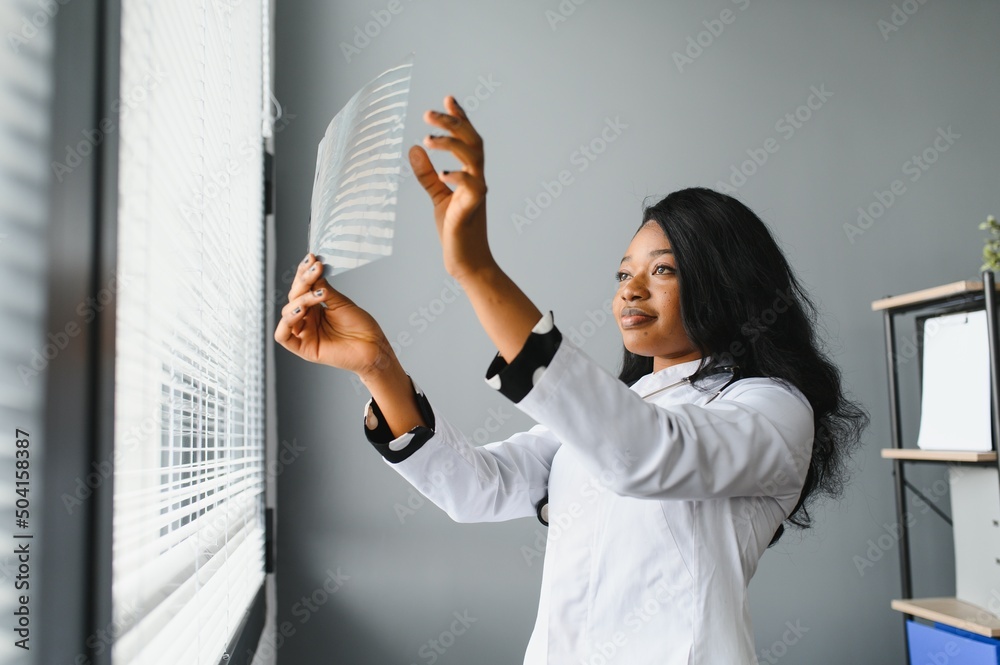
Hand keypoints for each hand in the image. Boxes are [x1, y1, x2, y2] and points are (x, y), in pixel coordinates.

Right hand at [274, 254, 394, 377]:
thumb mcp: (341, 302)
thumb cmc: (361, 327)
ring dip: (299, 300)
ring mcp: (304, 334)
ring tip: (317, 294)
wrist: (373, 347)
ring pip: (287, 313)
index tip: (312, 258)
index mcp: (315, 308)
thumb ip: (323, 289)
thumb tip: (311, 271)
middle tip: (316, 270)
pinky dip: (287, 322)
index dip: (303, 273)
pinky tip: (301, 310)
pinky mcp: (304, 349)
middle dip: (303, 282)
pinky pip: (282, 337)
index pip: (301, 288)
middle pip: (293, 298)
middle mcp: (307, 320)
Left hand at [409, 95, 495, 280]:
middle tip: (428, 113)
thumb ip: (427, 174)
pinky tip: (442, 173)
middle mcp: (477, 179)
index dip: (460, 117)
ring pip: (473, 158)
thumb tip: (413, 149)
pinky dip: (458, 177)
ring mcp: (477, 194)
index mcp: (470, 174)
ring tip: (427, 139)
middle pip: (473, 141)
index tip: (448, 98)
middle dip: (453, 123)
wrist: (467, 262)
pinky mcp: (472, 209)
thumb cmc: (455, 230)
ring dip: (451, 144)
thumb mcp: (438, 197)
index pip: (468, 139)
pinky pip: (471, 187)